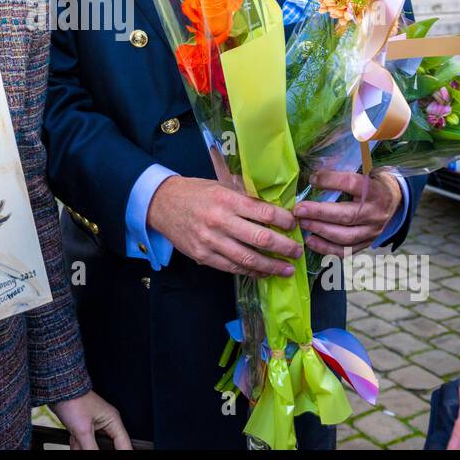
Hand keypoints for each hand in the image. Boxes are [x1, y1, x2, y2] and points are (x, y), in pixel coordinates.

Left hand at [51, 391, 131, 449]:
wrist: (57, 390)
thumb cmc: (73, 400)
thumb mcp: (83, 430)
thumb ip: (91, 448)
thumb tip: (95, 454)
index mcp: (113, 420)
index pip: (124, 444)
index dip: (124, 452)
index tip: (121, 459)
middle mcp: (105, 423)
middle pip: (109, 445)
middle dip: (100, 449)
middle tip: (94, 449)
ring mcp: (93, 425)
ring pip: (94, 445)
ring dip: (86, 448)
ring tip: (81, 445)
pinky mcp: (82, 427)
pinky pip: (83, 442)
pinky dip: (79, 446)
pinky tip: (75, 446)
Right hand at [147, 175, 300, 277]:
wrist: (162, 204)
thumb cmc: (196, 193)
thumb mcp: (221, 187)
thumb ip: (245, 199)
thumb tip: (275, 210)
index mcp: (227, 200)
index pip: (264, 212)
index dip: (284, 220)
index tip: (295, 224)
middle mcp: (220, 221)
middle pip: (261, 239)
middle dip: (284, 247)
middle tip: (297, 251)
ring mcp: (211, 241)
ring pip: (248, 259)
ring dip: (271, 266)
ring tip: (286, 269)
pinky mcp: (203, 256)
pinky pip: (232, 267)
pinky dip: (251, 271)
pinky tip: (263, 272)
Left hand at [294, 169, 400, 255]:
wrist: (394, 201)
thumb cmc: (372, 183)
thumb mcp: (365, 172)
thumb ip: (343, 173)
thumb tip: (312, 174)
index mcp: (374, 190)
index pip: (352, 184)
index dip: (330, 181)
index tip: (312, 179)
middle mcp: (375, 213)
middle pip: (346, 215)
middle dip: (319, 213)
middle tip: (299, 210)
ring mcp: (372, 231)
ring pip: (345, 236)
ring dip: (320, 230)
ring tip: (302, 223)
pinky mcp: (366, 244)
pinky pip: (346, 251)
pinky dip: (326, 248)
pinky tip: (310, 240)